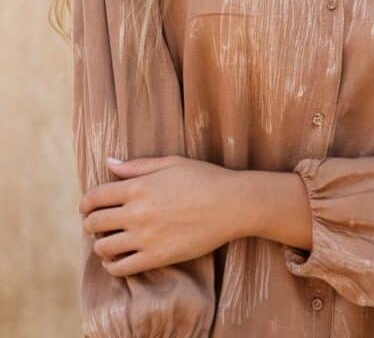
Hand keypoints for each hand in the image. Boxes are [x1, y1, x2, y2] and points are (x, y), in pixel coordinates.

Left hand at [79, 155, 247, 276]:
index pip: (96, 197)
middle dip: (90, 223)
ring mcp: (145, 237)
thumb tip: (109, 162)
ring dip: (101, 245)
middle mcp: (137, 212)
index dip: (86, 203)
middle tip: (97, 225)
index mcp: (138, 186)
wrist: (231, 204)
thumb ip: (137, 166)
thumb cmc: (203, 178)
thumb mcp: (170, 163)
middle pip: (94, 223)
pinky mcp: (156, 257)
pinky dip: (112, 266)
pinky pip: (121, 268)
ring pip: (103, 248)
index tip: (87, 207)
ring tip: (110, 242)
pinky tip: (118, 260)